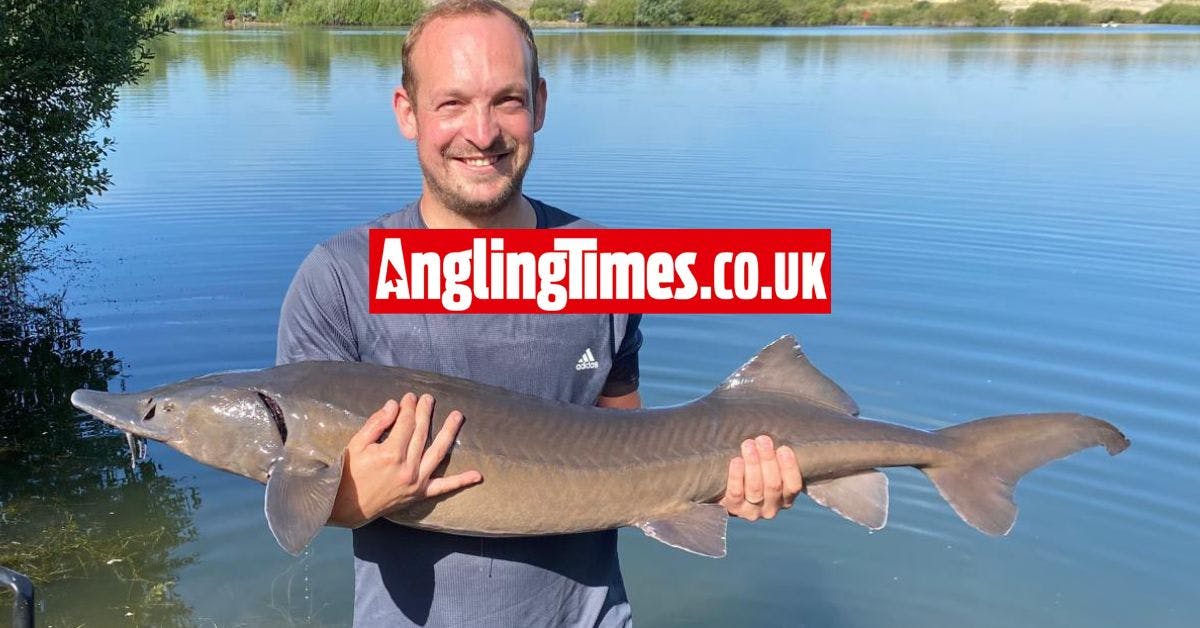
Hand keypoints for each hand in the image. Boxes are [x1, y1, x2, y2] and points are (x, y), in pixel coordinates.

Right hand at [329, 392, 481, 526]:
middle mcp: (407, 467)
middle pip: (421, 433)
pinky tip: (477, 475)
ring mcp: (416, 482)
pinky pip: (444, 487)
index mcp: (390, 454)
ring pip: (438, 453)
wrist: (348, 506)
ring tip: (457, 415)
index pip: (406, 424)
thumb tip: (394, 405)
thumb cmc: (350, 473)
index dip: (408, 407)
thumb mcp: (356, 444)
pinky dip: (461, 481)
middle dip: (425, 413)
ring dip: (449, 432)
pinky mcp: (420, 493)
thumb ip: (376, 424)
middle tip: (429, 398)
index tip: (409, 397)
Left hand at [720, 435, 802, 520]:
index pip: (793, 486)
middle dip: (768, 460)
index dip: (789, 467)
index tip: (783, 448)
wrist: (727, 490)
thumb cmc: (754, 471)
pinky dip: (737, 476)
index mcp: (786, 498)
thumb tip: (774, 436)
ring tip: (748, 445)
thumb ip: (776, 456)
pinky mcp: (734, 509)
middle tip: (762, 440)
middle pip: (773, 485)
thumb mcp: (769, 466)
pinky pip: (736, 493)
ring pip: (755, 488)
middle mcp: (772, 508)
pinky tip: (736, 461)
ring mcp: (753, 511)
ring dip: (753, 464)